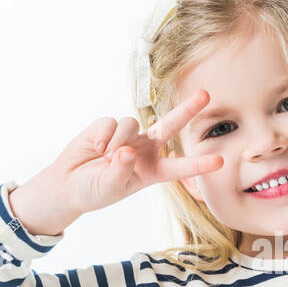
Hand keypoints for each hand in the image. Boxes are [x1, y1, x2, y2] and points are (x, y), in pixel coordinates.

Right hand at [61, 89, 223, 214]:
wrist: (67, 184)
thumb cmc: (93, 191)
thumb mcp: (110, 188)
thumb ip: (121, 171)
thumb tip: (127, 150)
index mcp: (152, 171)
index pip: (180, 167)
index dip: (199, 164)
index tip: (220, 161)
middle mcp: (144, 150)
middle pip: (170, 126)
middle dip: (188, 109)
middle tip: (206, 95)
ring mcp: (128, 136)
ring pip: (132, 124)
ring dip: (118, 140)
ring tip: (105, 157)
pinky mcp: (108, 126)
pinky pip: (111, 122)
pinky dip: (103, 135)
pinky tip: (95, 148)